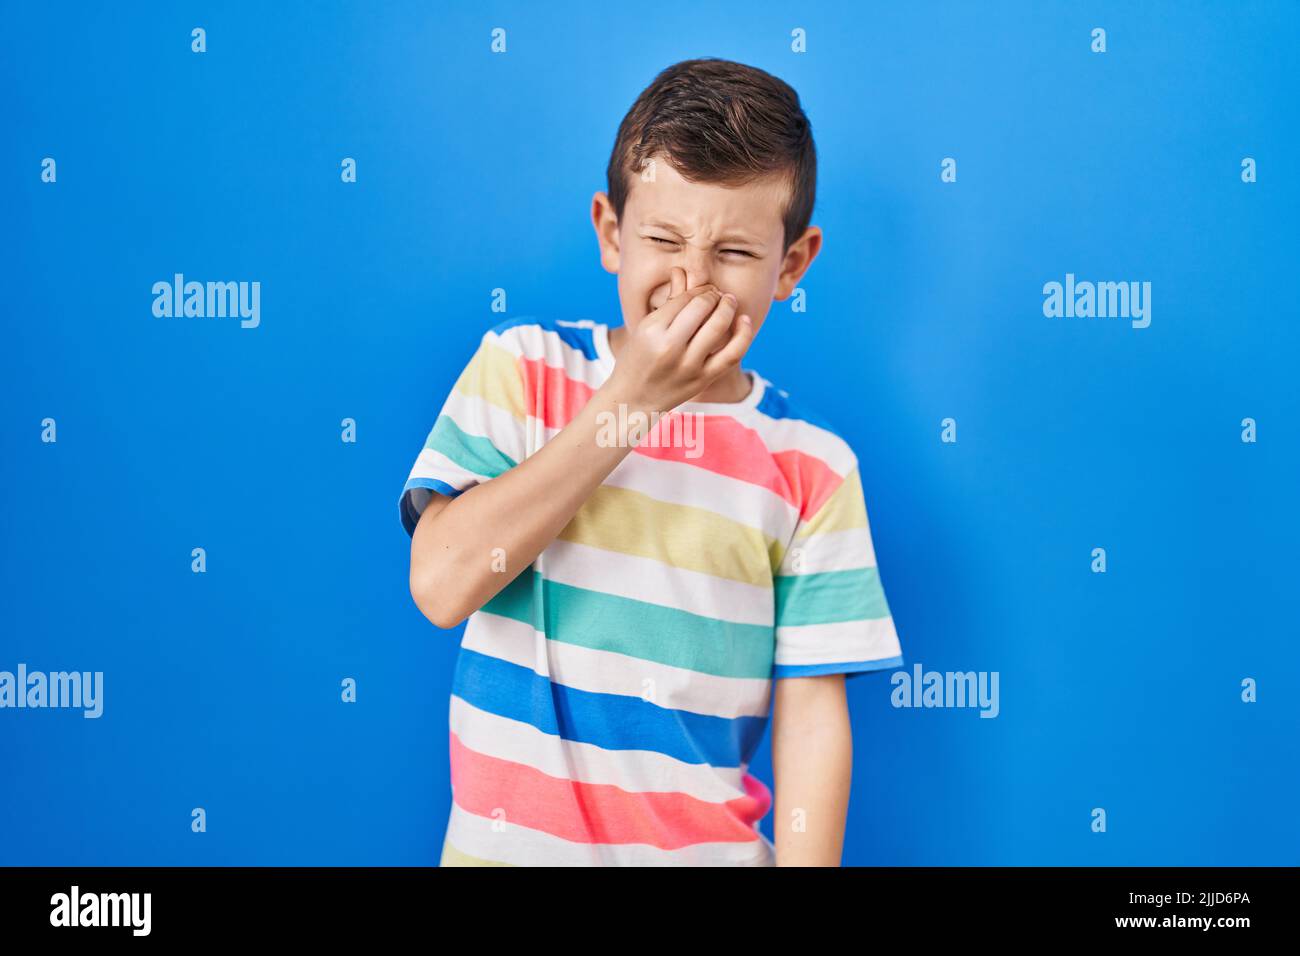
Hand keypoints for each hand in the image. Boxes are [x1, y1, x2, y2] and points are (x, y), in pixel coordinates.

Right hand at [604, 267, 754, 412]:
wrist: (632, 400)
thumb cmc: (637, 359)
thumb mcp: (645, 328)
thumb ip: (668, 302)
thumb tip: (681, 270)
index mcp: (652, 329)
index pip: (684, 297)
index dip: (699, 288)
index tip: (703, 289)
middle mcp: (670, 347)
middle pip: (702, 306)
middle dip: (713, 294)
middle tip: (717, 293)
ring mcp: (688, 365)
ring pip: (719, 326)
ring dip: (728, 307)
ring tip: (729, 300)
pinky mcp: (703, 379)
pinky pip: (732, 354)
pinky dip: (743, 334)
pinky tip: (744, 320)